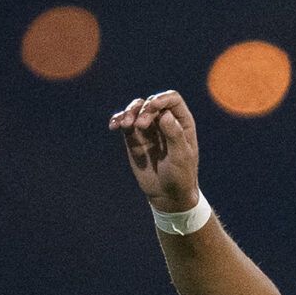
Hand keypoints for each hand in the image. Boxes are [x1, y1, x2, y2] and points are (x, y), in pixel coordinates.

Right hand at [109, 89, 199, 211]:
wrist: (168, 195)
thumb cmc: (181, 176)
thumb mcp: (181, 157)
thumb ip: (175, 135)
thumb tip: (164, 114)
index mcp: (182, 122)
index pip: (172, 99)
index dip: (161, 99)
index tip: (152, 107)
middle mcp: (165, 121)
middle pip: (151, 102)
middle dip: (144, 110)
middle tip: (141, 125)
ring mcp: (149, 129)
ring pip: (136, 109)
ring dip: (129, 112)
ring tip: (125, 125)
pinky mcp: (135, 138)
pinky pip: (124, 122)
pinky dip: (118, 120)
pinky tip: (114, 125)